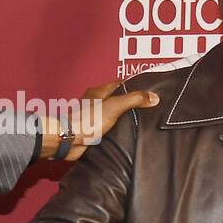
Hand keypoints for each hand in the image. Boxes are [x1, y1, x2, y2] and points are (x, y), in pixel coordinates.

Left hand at [39, 81, 158, 161]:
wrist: (69, 140)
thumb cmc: (85, 121)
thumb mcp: (115, 106)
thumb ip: (134, 100)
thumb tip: (152, 97)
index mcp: (99, 91)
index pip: (121, 83)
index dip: (135, 85)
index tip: (148, 89)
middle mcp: (95, 102)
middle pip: (117, 97)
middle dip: (131, 101)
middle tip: (146, 105)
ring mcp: (93, 116)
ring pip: (113, 112)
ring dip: (124, 116)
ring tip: (139, 120)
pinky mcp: (92, 129)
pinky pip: (108, 126)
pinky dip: (117, 128)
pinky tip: (124, 133)